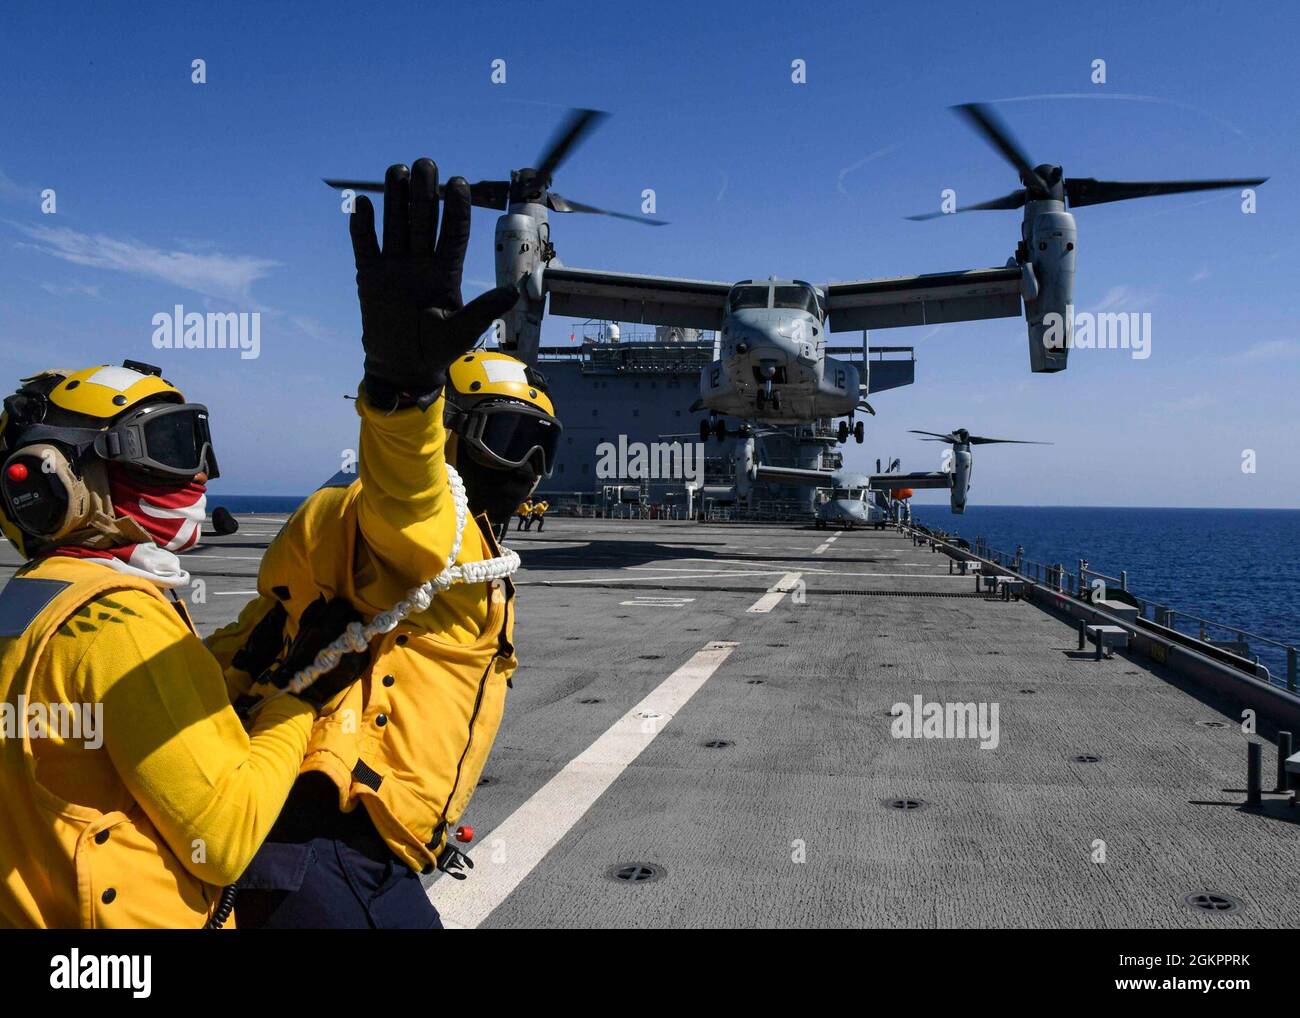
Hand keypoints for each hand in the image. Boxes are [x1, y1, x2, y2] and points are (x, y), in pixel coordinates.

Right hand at [349, 159, 518, 407]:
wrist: (404, 366)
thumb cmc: (438, 348)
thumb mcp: (464, 330)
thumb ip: (484, 310)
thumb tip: (514, 292)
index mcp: (446, 271)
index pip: (453, 233)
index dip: (455, 209)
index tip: (458, 184)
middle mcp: (421, 261)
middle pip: (423, 220)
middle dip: (425, 193)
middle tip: (426, 164)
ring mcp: (395, 265)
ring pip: (395, 224)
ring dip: (395, 198)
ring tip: (397, 170)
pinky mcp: (369, 274)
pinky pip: (365, 245)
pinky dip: (363, 226)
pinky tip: (364, 205)